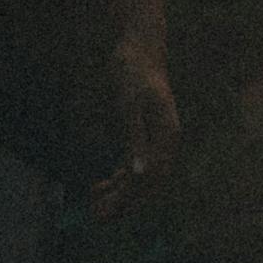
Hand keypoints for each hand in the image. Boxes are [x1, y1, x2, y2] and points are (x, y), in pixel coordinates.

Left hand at [88, 44, 180, 213]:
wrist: (139, 47)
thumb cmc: (134, 72)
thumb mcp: (131, 106)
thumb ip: (136, 140)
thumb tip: (140, 175)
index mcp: (168, 135)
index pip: (153, 177)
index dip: (132, 197)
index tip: (111, 210)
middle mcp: (166, 141)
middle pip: (147, 182)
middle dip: (124, 201)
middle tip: (97, 216)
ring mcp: (156, 138)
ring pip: (140, 176)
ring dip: (119, 192)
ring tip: (95, 205)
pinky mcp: (144, 133)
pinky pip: (134, 163)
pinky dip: (119, 177)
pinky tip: (102, 184)